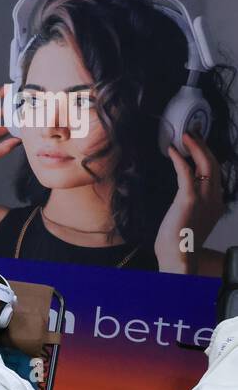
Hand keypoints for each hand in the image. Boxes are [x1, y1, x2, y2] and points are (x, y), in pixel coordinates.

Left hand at [155, 132, 223, 274]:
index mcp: (216, 202)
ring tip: (186, 136)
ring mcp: (204, 198)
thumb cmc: (178, 240)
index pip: (216, 173)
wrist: (177, 256)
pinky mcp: (189, 199)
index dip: (207, 156)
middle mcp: (214, 198)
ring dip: (196, 147)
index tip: (197, 145)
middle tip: (193, 133)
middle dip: (204, 146)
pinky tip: (173, 151)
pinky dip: (180, 160)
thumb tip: (185, 193)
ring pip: (206, 164)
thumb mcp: (191, 218)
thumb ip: (192, 203)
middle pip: (215, 164)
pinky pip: (187, 173)